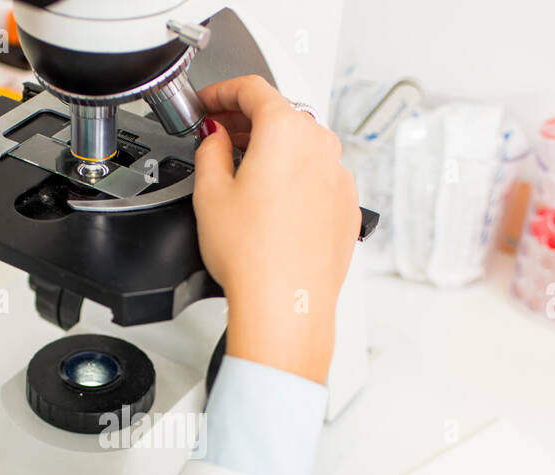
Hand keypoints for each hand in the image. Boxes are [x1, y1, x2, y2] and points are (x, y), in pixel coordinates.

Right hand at [193, 76, 360, 383]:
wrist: (286, 305)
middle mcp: (321, 147)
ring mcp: (339, 177)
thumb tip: (215, 137)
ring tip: (242, 171)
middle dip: (247, 120)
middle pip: (282, 115)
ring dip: (273, 149)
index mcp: (286, 131)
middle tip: (219, 133)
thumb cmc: (253, 256)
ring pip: (302, 147)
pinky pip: (317, 177)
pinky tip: (270, 203)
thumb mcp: (210, 193)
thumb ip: (210, 149)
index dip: (222, 90)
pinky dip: (294, 177)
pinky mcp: (346, 206)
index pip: (252, 89)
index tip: (209, 101)